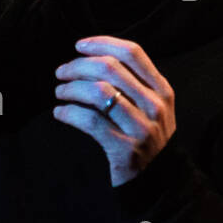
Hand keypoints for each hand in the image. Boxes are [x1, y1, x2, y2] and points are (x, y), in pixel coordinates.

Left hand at [53, 35, 176, 187]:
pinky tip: (60, 113)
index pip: (132, 53)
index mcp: (162, 89)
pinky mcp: (125, 148)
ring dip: (71, 88)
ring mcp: (141, 127)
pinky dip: (69, 113)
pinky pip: (90, 121)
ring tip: (60, 92)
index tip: (79, 46)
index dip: (102, 43)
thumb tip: (92, 58)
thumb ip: (133, 83)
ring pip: (98, 92)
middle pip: (110, 68)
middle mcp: (154, 105)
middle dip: (78, 65)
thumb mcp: (152, 107)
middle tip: (61, 72)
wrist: (159, 179)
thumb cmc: (146, 136)